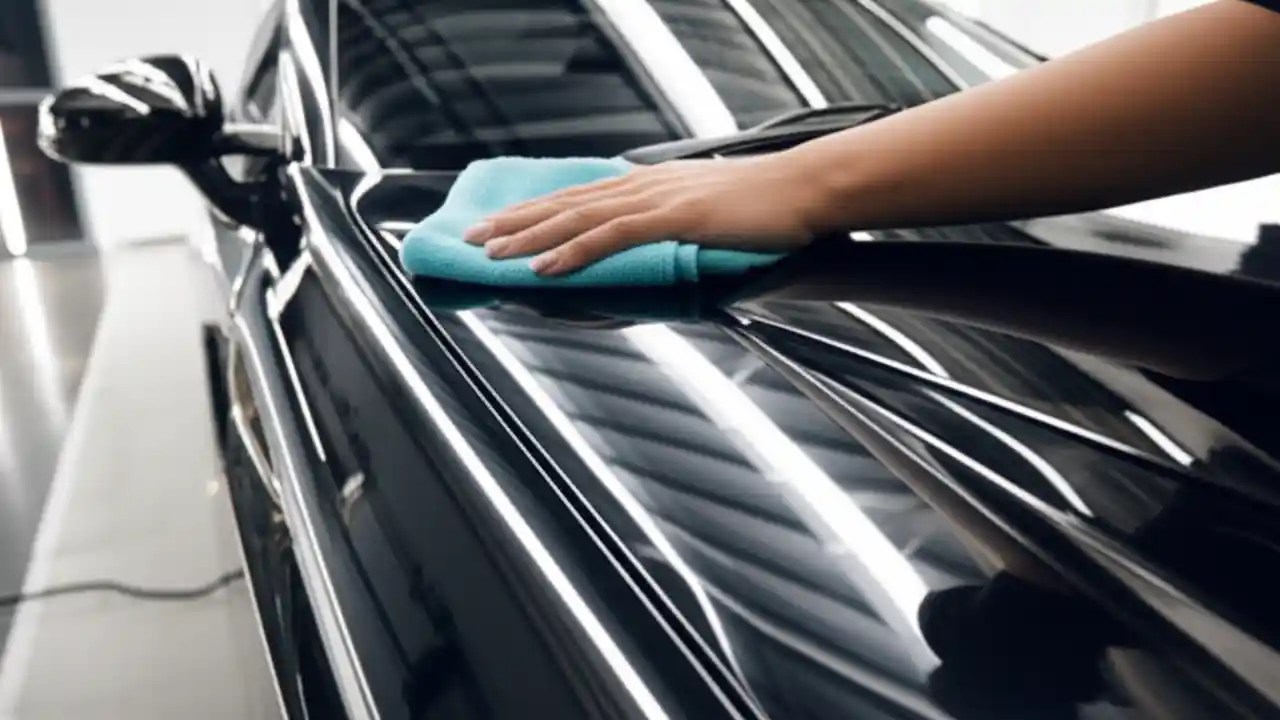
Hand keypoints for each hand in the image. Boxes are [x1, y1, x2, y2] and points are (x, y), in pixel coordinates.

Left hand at [463, 155, 820, 275]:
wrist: (807, 189)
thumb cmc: (767, 205)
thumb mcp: (709, 209)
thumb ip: (673, 221)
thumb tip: (650, 236)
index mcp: (652, 184)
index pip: (581, 195)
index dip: (537, 210)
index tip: (500, 223)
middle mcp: (646, 185)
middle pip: (567, 201)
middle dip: (515, 221)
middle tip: (472, 237)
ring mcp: (658, 199)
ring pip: (579, 216)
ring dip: (531, 237)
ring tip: (492, 253)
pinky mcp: (676, 217)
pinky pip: (613, 235)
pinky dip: (575, 249)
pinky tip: (547, 265)